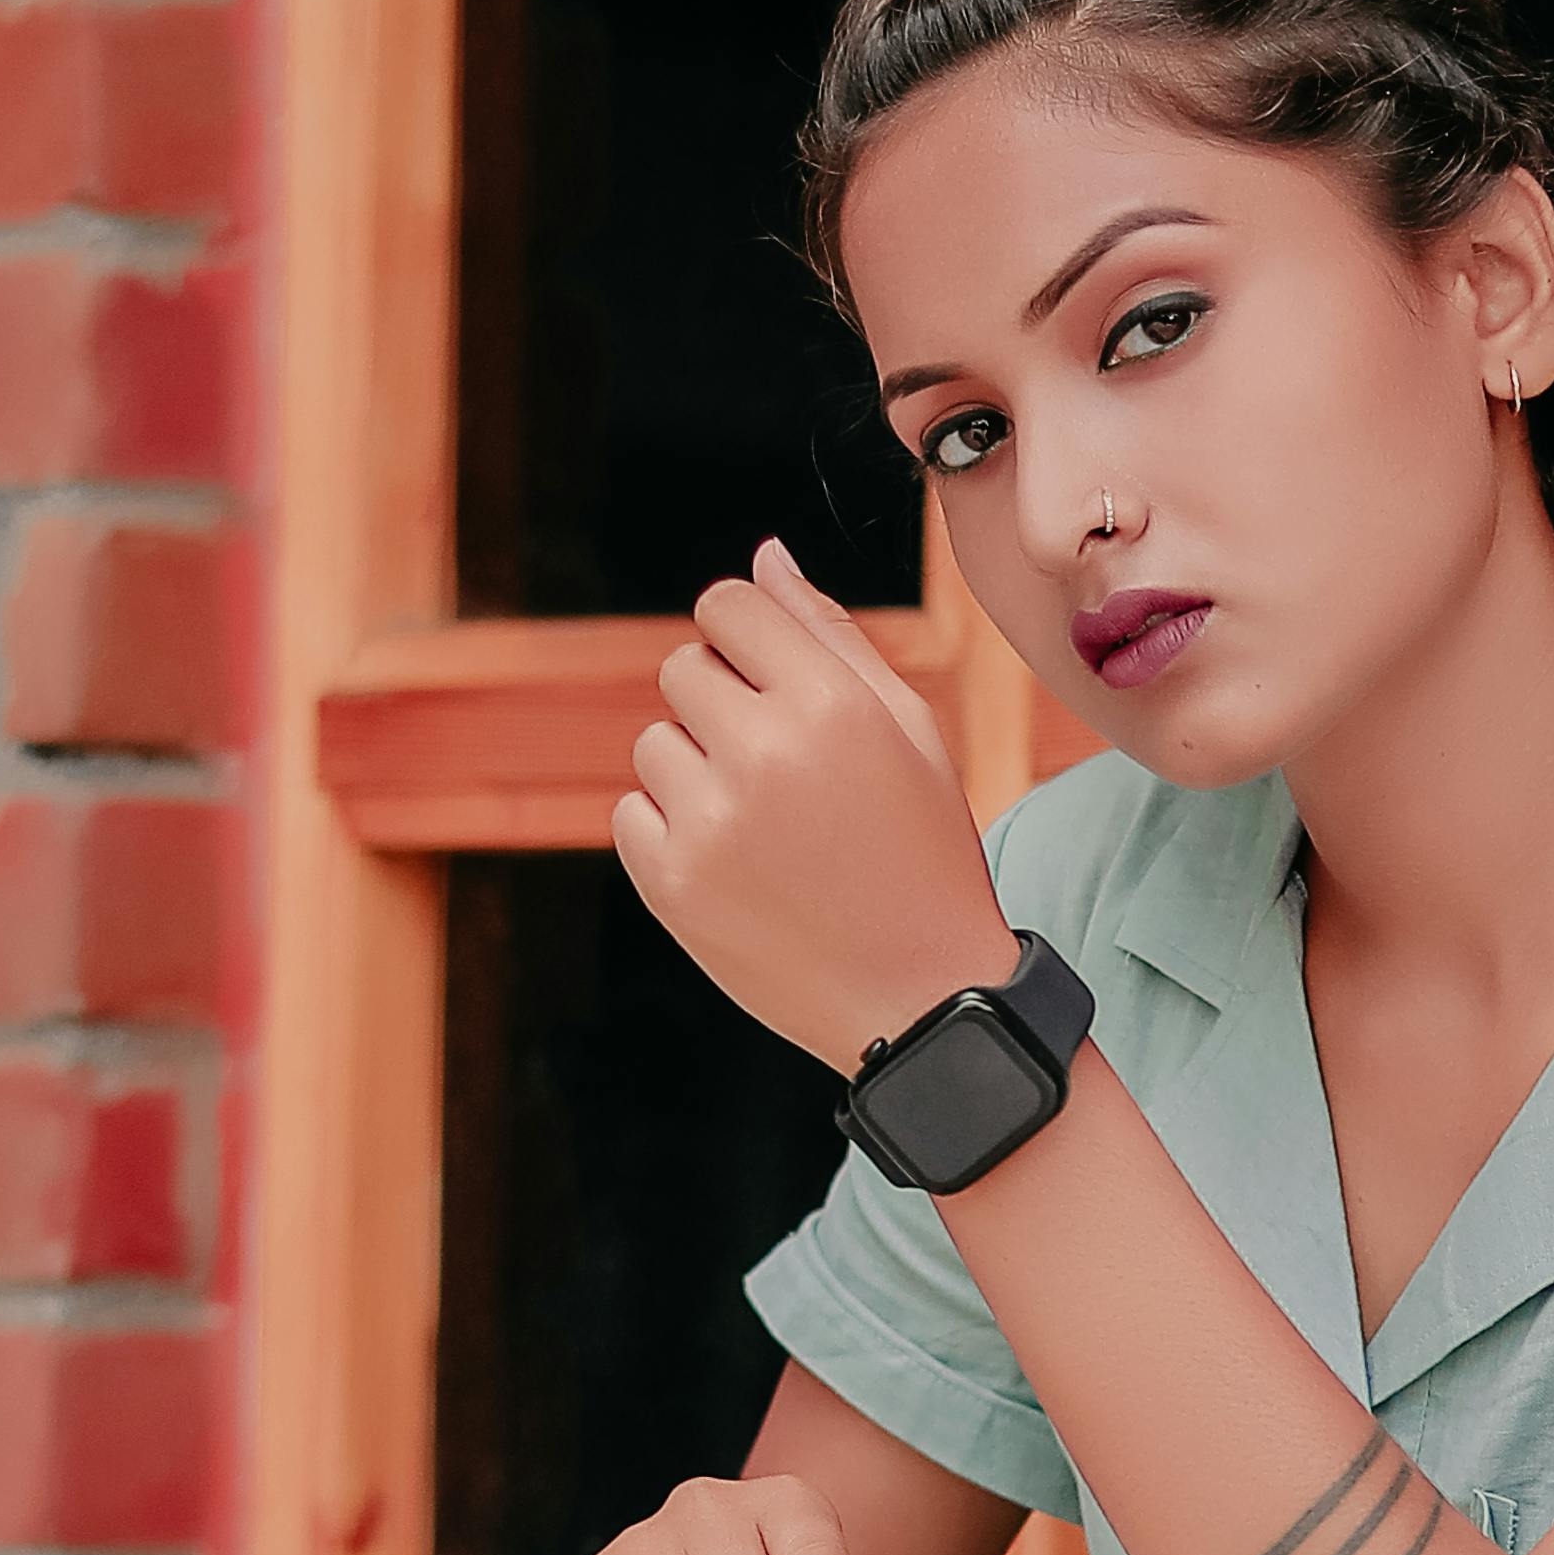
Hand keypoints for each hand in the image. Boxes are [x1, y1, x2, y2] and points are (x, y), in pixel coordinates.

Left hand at [609, 543, 1014, 1074]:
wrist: (922, 998)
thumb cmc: (923, 853)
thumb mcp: (907, 732)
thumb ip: (830, 635)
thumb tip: (763, 556)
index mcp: (832, 702)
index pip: (727, 606)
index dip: (743, 635)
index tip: (768, 679)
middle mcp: (766, 751)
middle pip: (684, 669)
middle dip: (721, 703)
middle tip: (781, 770)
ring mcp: (711, 820)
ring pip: (654, 742)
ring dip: (696, 771)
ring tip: (766, 827)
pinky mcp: (671, 883)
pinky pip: (631, 813)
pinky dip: (671, 831)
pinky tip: (738, 868)